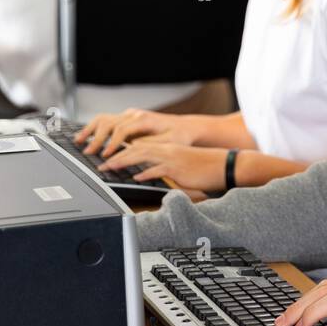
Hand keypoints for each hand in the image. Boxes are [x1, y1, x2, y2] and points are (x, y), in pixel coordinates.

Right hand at [75, 108, 197, 157]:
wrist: (185, 127)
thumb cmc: (179, 136)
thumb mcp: (169, 142)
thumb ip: (149, 144)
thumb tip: (131, 148)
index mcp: (144, 120)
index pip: (122, 130)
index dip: (112, 143)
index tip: (105, 155)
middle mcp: (135, 115)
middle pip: (109, 123)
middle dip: (97, 139)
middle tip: (89, 152)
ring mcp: (129, 115)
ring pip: (104, 118)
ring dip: (90, 130)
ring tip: (78, 141)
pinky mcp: (126, 119)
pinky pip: (106, 121)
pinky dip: (94, 128)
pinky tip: (84, 135)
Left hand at [96, 142, 227, 193]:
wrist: (225, 165)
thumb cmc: (206, 167)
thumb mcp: (182, 165)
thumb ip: (164, 167)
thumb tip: (148, 174)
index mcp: (167, 148)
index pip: (140, 147)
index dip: (122, 152)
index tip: (108, 158)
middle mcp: (167, 150)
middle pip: (136, 149)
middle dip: (116, 156)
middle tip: (102, 164)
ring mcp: (172, 158)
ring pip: (142, 156)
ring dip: (124, 162)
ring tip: (110, 167)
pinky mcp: (178, 168)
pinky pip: (158, 170)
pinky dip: (145, 174)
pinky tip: (136, 178)